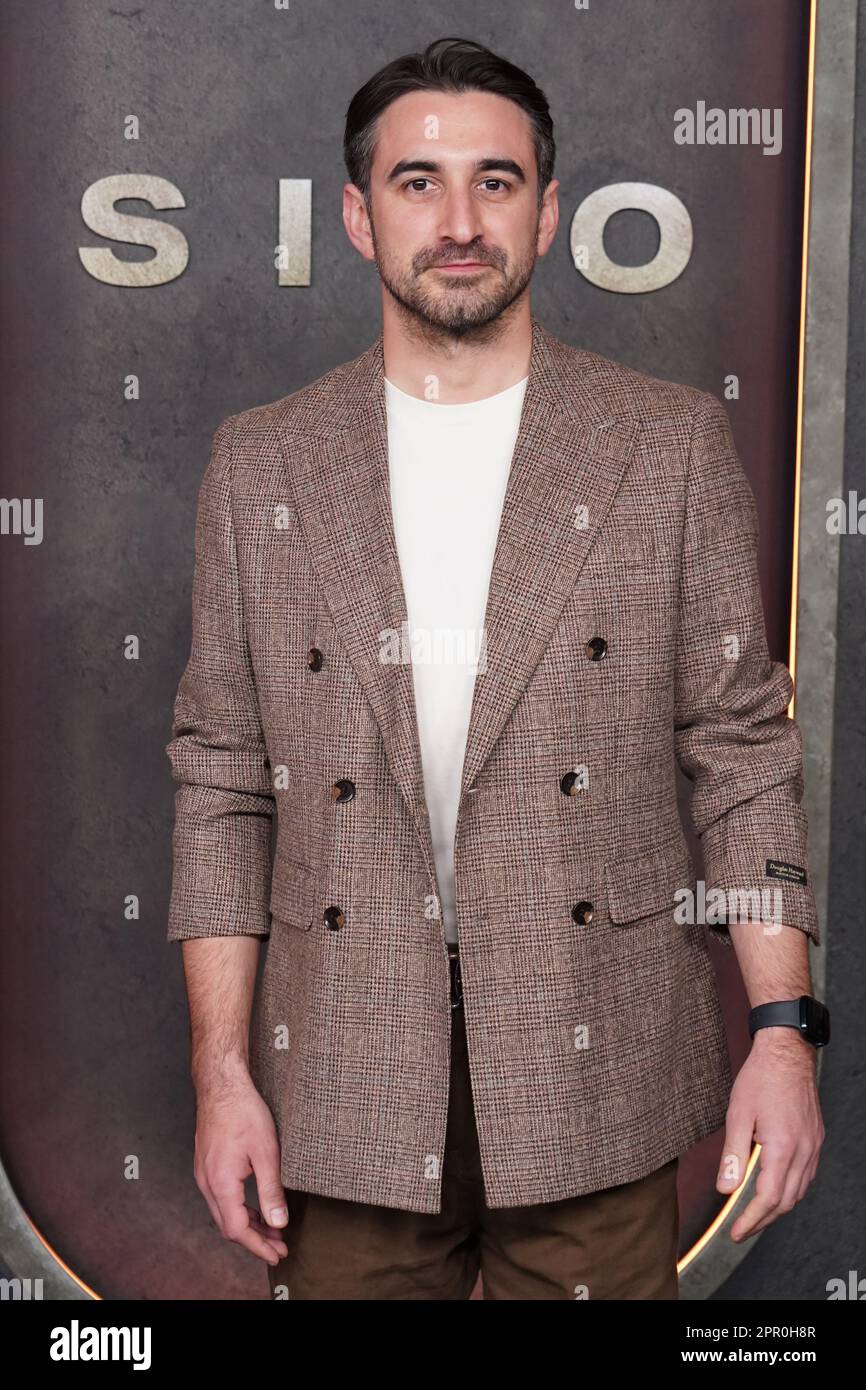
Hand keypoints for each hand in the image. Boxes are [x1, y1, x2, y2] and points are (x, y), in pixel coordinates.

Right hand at [193, 1062, 289, 1265]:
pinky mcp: (207, 1165)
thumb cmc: (243, 1111)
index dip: (258, 1246)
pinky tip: (255, 1207)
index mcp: (220, 1182)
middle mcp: (207, 1182)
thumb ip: (271, 1190)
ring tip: (272, 1229)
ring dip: (247, 1224)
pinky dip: (239, 1209)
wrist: (222, 1085)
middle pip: (228, 1226)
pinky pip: (220, 1198)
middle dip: (254, 1239)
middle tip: (279, 1246)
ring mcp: (204, 1174)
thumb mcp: (266, 1152)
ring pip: (223, 1213)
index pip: (238, 1229)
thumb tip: (278, 1221)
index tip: (277, 1254)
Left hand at [717, 1027, 824, 1241]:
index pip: (768, 1198)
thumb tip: (725, 1189)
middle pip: (786, 1201)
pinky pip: (806, 1176)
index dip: (751, 1219)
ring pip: (799, 1192)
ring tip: (754, 1214)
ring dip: (777, 1208)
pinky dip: (790, 1190)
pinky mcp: (816, 1139)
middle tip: (741, 1229)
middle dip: (763, 1220)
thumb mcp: (737, 1114)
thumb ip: (732, 1155)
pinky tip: (775, 1188)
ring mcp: (813, 1145)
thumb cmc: (760, 1078)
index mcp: (783, 1146)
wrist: (787, 1052)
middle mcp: (804, 1150)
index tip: (735, 1232)